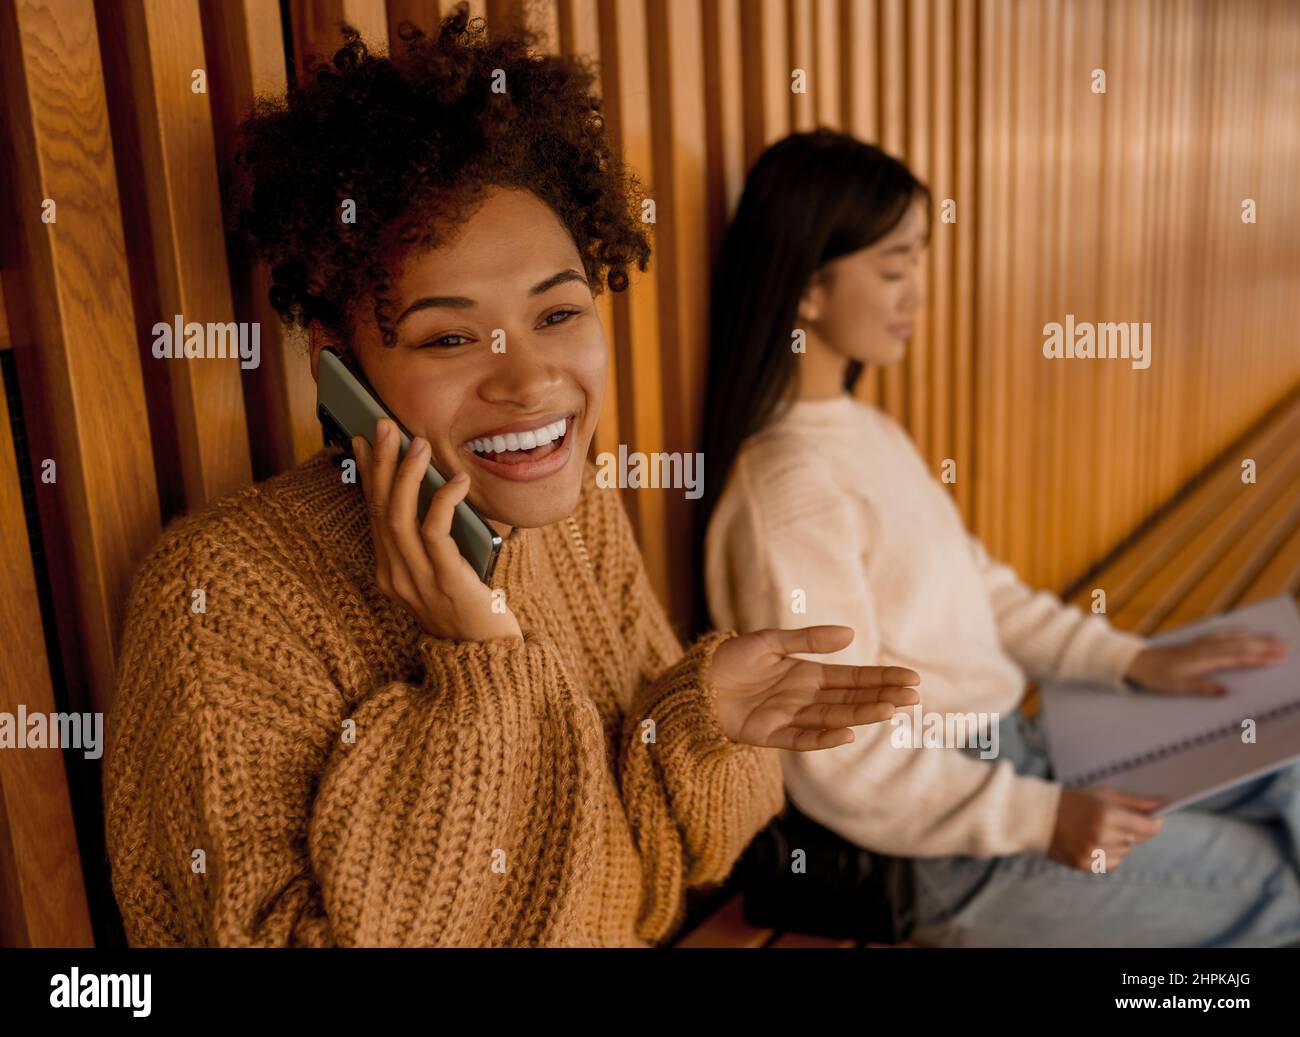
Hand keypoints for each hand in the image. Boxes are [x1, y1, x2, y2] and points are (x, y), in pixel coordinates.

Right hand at [353, 418, 521, 641]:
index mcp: (391, 573)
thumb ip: (436, 541)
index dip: (369, 475)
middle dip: (382, 462)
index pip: (374, 514)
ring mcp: (418, 581)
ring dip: (408, 474)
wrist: (488, 661)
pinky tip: (456, 481)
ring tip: (418, 442)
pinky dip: (443, 502)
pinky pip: (435, 534)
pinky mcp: (447, 582)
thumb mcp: (445, 573)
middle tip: (383, 424)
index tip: (365, 440)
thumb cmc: (472, 612)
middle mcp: (396, 577)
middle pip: (381, 509)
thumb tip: (441, 490)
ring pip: (400, 517)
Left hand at [706, 625, 919, 749]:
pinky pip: (802, 739)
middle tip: (913, 697)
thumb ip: (808, 640)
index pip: (852, 679)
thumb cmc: (731, 659)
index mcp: (807, 675)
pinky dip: (825, 738)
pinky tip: (849, 733)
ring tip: (890, 708)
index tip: (911, 679)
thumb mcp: (770, 641)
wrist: (695, 682)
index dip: (880, 679)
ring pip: (833, 718)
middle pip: (850, 700)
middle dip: (881, 697)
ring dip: (862, 715)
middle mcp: (804, 699)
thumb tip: (850, 635)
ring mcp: (789, 718)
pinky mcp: (770, 735)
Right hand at [1049, 786, 1164, 870]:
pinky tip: (1095, 841)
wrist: (1039, 816)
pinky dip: (1110, 853)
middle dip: (1134, 830)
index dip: (1154, 823)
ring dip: (1121, 842)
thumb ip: (1136, 802)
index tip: (1153, 819)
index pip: (1148, 828)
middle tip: (1116, 819)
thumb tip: (1164, 804)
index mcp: (1106, 814)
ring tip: (1100, 829)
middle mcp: (1100, 835)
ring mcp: (1092, 852)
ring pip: (1126, 852)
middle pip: (1137, 840)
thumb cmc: (1075, 801)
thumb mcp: (1104, 794)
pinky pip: (1113, 862)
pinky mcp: (1086, 864)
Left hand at [1124, 629, 1289, 694]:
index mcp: (1205, 659)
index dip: (1260, 657)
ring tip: (1275, 637)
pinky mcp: (1198, 643)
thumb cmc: (1158, 676)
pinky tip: (1245, 631)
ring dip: (1256, 638)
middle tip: (1287, 646)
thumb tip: (1227, 692)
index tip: (1279, 658)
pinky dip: (1236, 632)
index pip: (1239, 657)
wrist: (1139, 661)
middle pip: (1242, 645)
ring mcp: (1203, 644)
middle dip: (1266, 646)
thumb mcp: (1178, 687)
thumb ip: (1203, 689)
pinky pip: (1222, 634)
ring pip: (1235, 638)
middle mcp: (1207, 648)